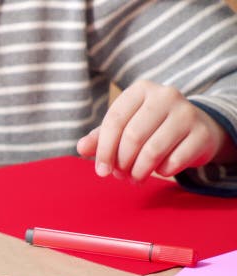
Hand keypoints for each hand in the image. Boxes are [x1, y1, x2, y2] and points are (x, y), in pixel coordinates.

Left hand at [77, 80, 233, 182]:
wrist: (196, 128)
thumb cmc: (150, 127)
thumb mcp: (123, 127)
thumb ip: (100, 137)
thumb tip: (81, 147)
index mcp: (141, 89)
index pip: (115, 120)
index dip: (104, 149)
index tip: (101, 171)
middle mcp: (166, 95)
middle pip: (133, 137)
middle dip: (122, 162)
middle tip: (120, 175)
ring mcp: (187, 112)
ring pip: (153, 151)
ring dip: (139, 171)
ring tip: (135, 177)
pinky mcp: (202, 133)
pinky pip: (174, 161)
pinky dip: (162, 172)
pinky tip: (160, 170)